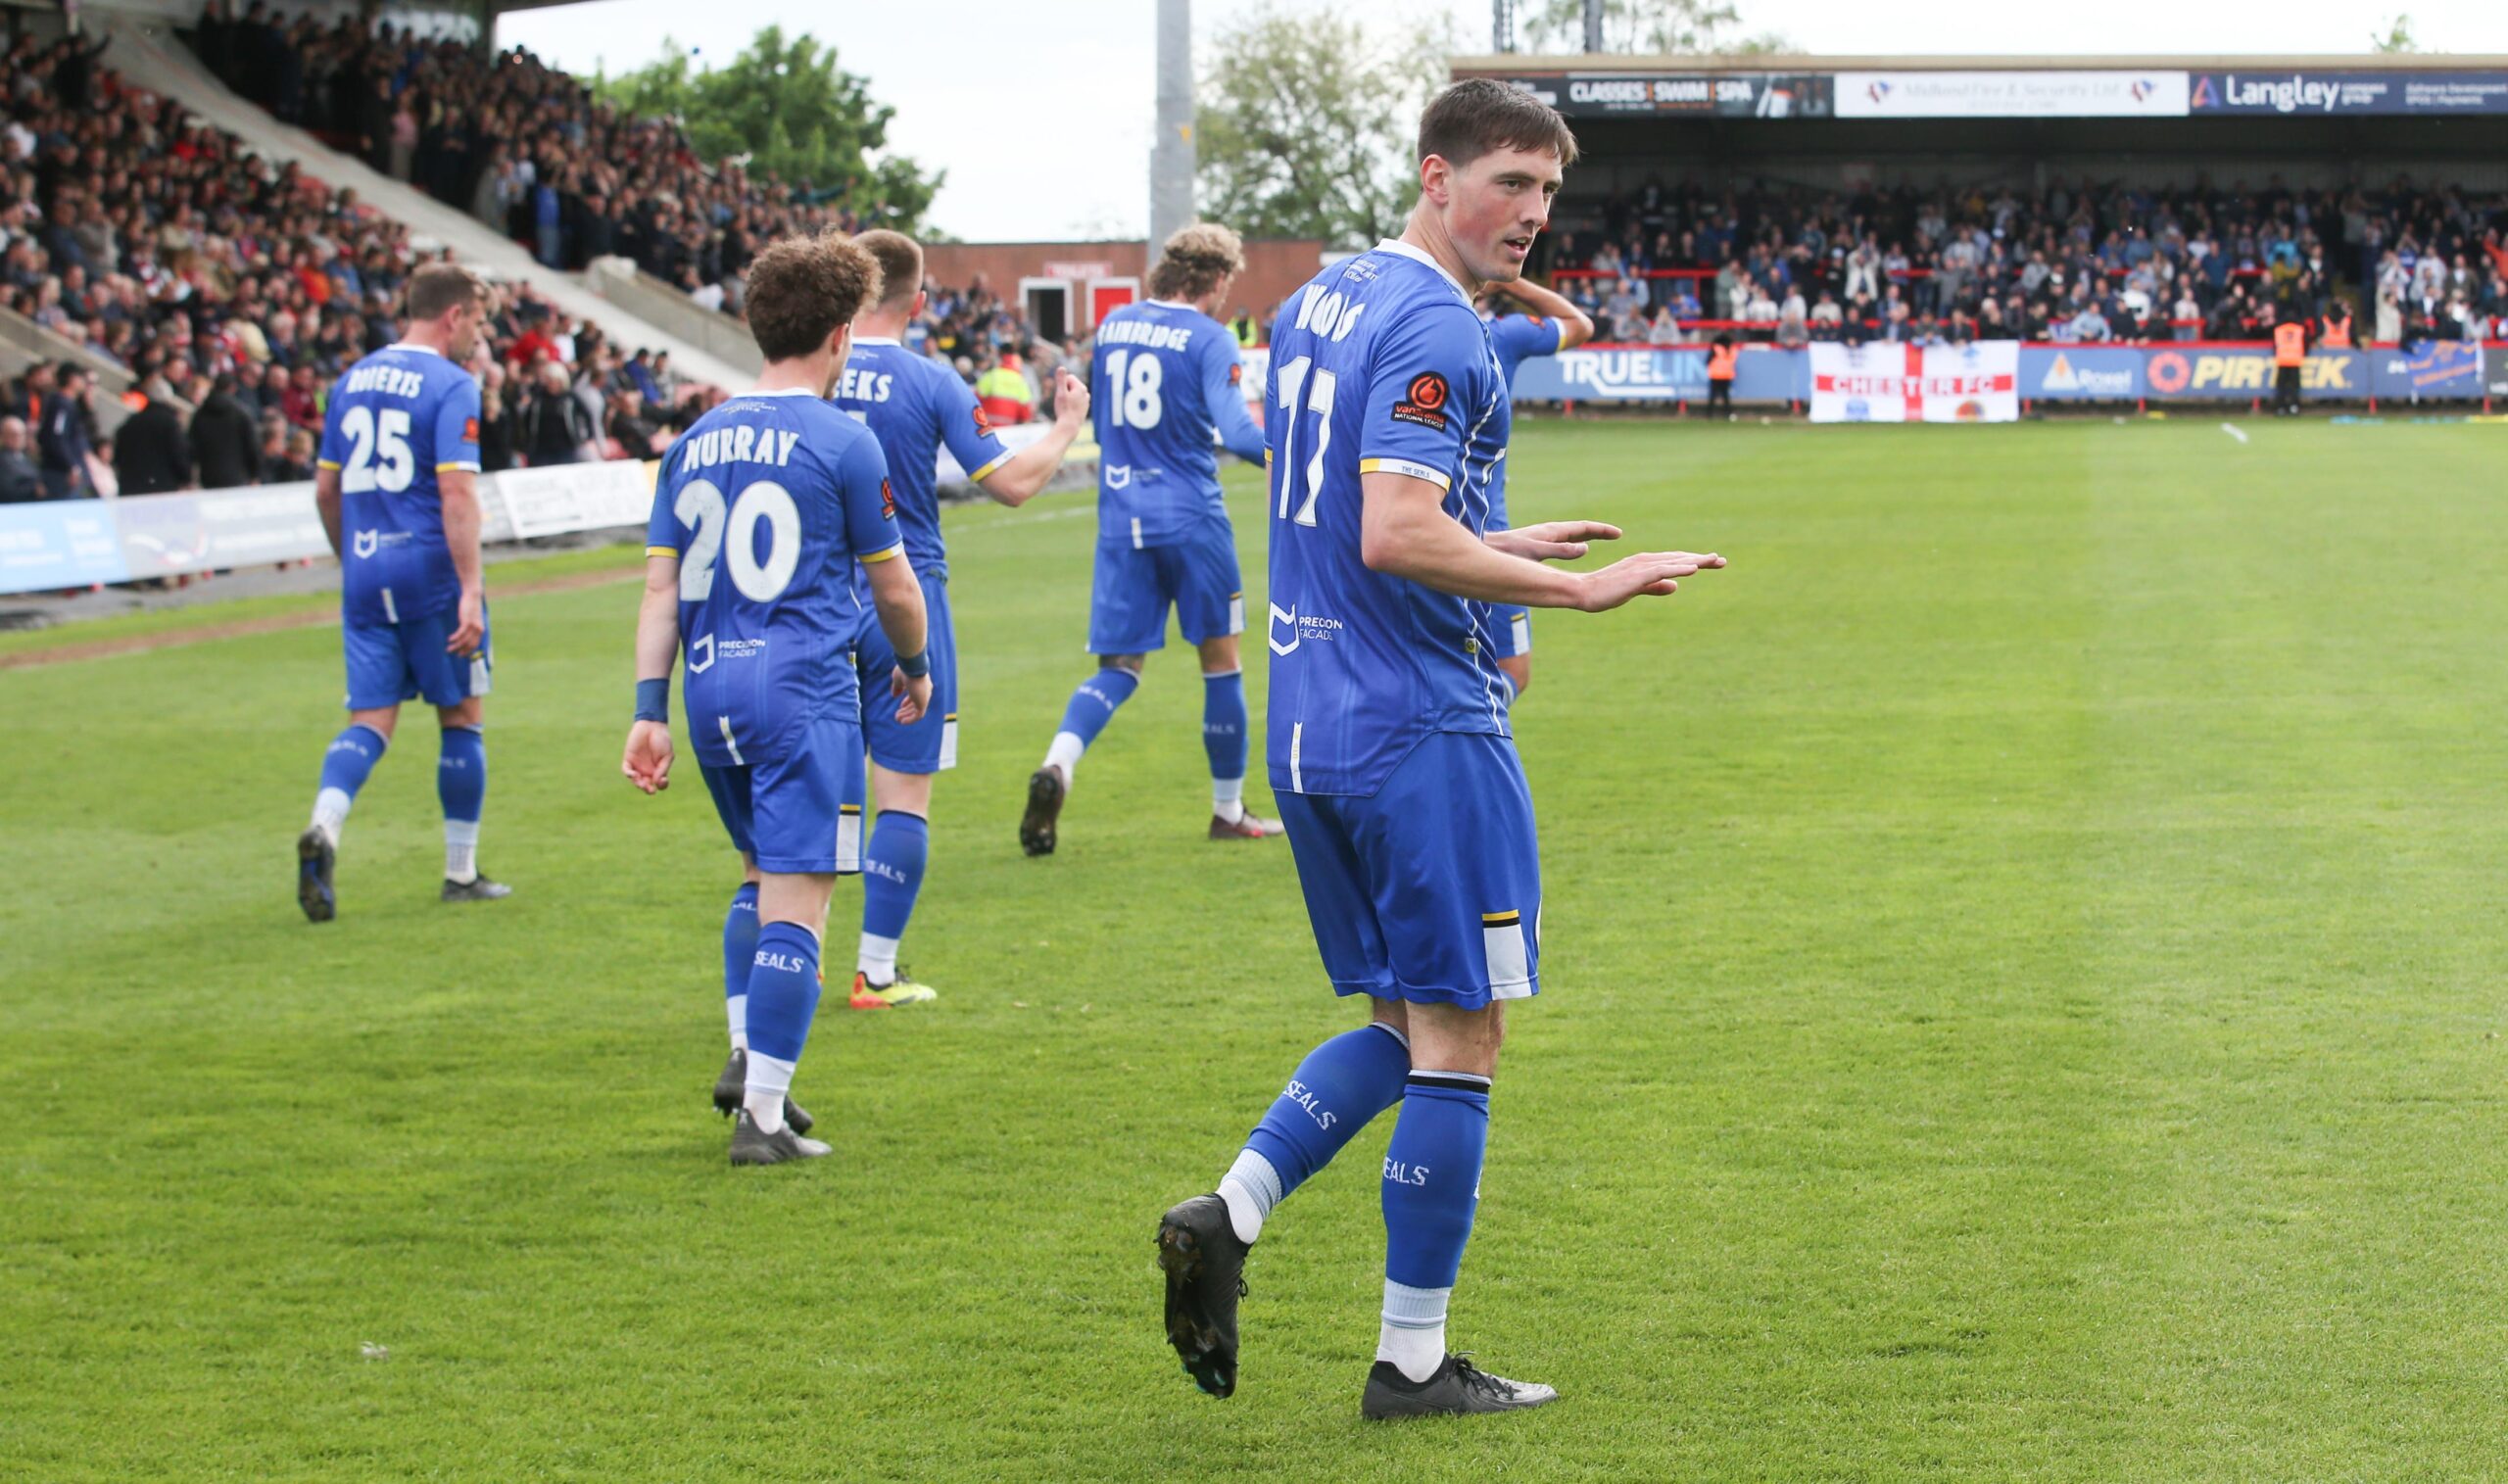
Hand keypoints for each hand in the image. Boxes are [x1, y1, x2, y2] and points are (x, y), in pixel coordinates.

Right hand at [446, 588, 484, 654]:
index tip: (460, 655)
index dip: (468, 651)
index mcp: (480, 630)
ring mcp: (473, 626)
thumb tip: (464, 633)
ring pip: (464, 640)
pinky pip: (460, 633)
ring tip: (448, 648)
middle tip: (451, 652)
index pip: (475, 644)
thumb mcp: (472, 618)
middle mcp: (478, 629)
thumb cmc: (471, 607)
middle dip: (460, 650)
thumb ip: (470, 626)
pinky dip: (455, 638)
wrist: (473, 596)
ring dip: (455, 646)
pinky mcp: (467, 621)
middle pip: (469, 645)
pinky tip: (449, 639)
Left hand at [622, 720, 672, 793]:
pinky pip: (626, 770)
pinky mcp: (629, 759)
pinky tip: (634, 775)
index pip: (659, 783)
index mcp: (659, 770)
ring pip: (636, 780)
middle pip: (646, 785)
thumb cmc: (662, 740)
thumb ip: (662, 768)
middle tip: (650, 789)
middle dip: (648, 789)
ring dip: (638, 784)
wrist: (652, 725)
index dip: (661, 786)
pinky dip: (629, 774)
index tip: (663, 780)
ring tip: (642, 783)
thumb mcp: (667, 755)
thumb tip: (656, 782)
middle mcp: (648, 770)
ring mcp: (638, 765)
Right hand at [891, 667, 932, 724]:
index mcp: (921, 683)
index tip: (901, 706)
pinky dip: (910, 719)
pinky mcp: (923, 702)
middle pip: (917, 703)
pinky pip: (918, 715)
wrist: (912, 666)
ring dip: (907, 715)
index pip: (916, 694)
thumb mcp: (898, 678)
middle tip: (897, 715)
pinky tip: (902, 722)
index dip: (908, 701)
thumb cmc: (905, 669)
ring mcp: (925, 696)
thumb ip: (897, 687)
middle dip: (907, 709)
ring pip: (917, 710)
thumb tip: (894, 695)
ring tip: (897, 719)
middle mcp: (925, 690)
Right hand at [1053, 367, 1089, 430]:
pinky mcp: (1084, 407)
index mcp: (1081, 387)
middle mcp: (1086, 392)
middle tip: (1063, 402)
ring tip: (1066, 407)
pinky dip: (1071, 404)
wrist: (1070, 426)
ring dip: (1068, 397)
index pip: (1068, 378)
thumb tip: (1061, 367)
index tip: (1062, 395)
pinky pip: (1075, 401)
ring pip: (1072, 393)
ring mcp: (1086, 400)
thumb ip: (1061, 380)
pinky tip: (1070, 411)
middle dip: (1065, 391)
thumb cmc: (1064, 409)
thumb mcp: (1060, 393)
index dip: (1062, 385)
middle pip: (1070, 385)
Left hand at [1488, 520, 1622, 562]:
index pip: (1583, 527)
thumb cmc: (1507, 550)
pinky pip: (1560, 543)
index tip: (1619, 533)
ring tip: (1596, 540)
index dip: (1602, 530)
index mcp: (1552, 531)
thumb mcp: (1536, 551)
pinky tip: (1571, 552)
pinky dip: (1572, 544)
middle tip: (1615, 535)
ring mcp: (1541, 538)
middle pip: (1579, 529)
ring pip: (1569, 536)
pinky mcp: (1534, 545)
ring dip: (1585, 536)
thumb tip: (1586, 548)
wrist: (1483, 547)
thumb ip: (1560, 550)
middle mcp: (1549, 532)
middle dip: (1597, 531)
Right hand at [1574, 551, 1724, 611]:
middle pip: (1679, 558)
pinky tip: (1694, 569)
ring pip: (1674, 562)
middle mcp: (1645, 561)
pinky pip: (1662, 570)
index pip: (1674, 561)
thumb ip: (1655, 587)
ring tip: (1714, 561)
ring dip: (1695, 561)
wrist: (1582, 592)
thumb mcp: (1635, 590)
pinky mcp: (1636, 576)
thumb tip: (1676, 586)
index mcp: (1644, 564)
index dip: (1694, 561)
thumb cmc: (1604, 591)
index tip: (1713, 562)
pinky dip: (1678, 567)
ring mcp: (1641, 567)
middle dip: (1701, 559)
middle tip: (1722, 560)